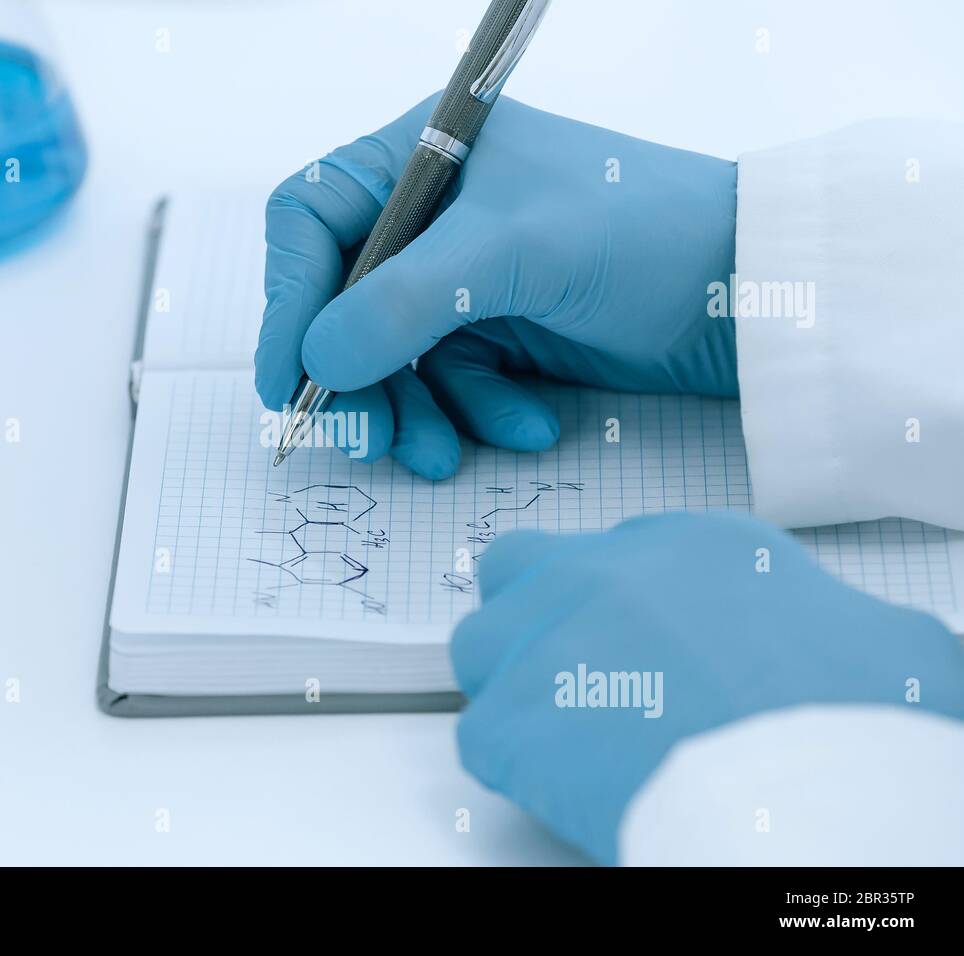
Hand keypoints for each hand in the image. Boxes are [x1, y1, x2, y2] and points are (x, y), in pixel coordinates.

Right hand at [256, 94, 738, 478]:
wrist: (747, 290)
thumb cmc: (641, 231)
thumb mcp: (514, 252)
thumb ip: (403, 302)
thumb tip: (315, 360)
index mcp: (422, 156)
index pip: (311, 220)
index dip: (286, 298)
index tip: (286, 378)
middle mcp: (432, 215)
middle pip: (342, 302)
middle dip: (353, 378)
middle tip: (364, 438)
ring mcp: (464, 278)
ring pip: (391, 358)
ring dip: (411, 412)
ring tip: (439, 454)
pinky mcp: (498, 332)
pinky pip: (451, 385)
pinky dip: (475, 414)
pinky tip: (525, 424)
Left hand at [452, 512, 963, 863]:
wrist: (808, 784)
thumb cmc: (855, 719)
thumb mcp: (886, 644)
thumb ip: (845, 629)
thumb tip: (868, 651)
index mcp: (694, 548)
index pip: (621, 555)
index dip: (622, 606)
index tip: (641, 647)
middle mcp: (605, 575)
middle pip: (524, 569)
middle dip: (535, 615)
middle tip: (578, 677)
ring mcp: (546, 639)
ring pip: (482, 646)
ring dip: (510, 688)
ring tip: (568, 740)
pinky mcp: (511, 717)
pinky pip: (482, 735)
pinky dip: (513, 766)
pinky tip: (569, 788)